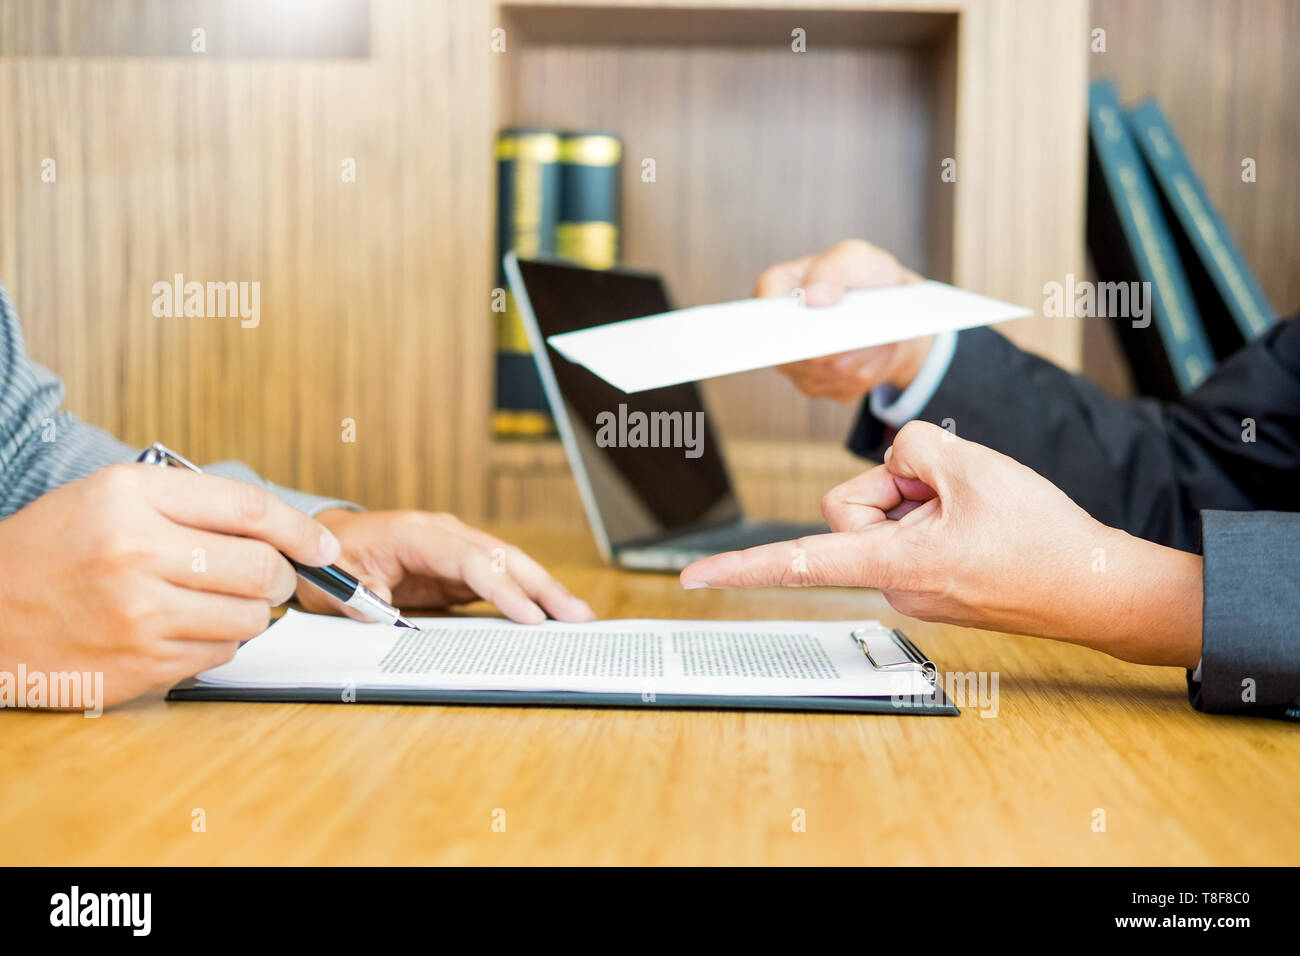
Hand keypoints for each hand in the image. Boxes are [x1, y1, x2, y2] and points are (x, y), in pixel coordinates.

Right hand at [0, 464, 340, 707]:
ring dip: (245, 612)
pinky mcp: (141, 664)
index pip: (249, 507)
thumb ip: (195, 502)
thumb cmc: (57, 548)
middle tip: (263, 576)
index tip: (321, 545)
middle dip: (277, 575)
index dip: (299, 529)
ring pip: (250, 619)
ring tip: (206, 600)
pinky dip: (215, 643)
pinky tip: (179, 628)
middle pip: (262, 568)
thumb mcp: (114, 495)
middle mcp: (138, 553)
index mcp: (132, 496)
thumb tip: (284, 531)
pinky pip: (220, 655)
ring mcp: (140, 615)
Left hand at [301, 509, 595, 625]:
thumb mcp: (333, 584)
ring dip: (545, 590)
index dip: (503, 588)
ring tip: (580, 616)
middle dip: (543, 586)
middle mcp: (444, 534)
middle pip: (503, 556)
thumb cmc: (331, 562)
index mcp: (415, 533)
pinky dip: (529, 595)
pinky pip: (501, 578)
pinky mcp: (461, 567)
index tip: (531, 616)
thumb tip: (387, 618)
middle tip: (578, 616)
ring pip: (510, 565)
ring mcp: (456, 548)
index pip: (470, 559)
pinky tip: (552, 614)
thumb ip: (360, 599)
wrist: (328, 545)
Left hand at [680, 422, 1202, 667]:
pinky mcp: (933, 587)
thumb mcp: (972, 465)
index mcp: (893, 564)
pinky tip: (980, 524)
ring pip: (885, 517)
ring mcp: (913, 590)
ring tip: (975, 511)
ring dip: (922, 499)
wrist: (1097, 589)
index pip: (798, 562)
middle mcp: (894, 586)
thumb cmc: (1041, 538)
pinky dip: (938, 516)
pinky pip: (911, 533)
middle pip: (852, 508)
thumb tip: (896, 458)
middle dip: (893, 486)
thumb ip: (912, 447)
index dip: (740, 568)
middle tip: (952, 492)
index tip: (693, 579)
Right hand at [757, 238, 933, 400]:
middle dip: (834, 342)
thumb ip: (832, 270)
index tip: (804, 328)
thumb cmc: (865, 277)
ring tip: (872, 333)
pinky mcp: (817, 385)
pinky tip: (874, 352)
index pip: (763, 311)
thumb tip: (810, 297)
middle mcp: (777, 331)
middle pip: (798, 351)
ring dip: (857, 355)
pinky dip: (866, 368)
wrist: (891, 312)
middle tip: (857, 329)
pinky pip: (842, 385)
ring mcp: (795, 363)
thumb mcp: (856, 259)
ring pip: (827, 370)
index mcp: (776, 289)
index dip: (780, 323)